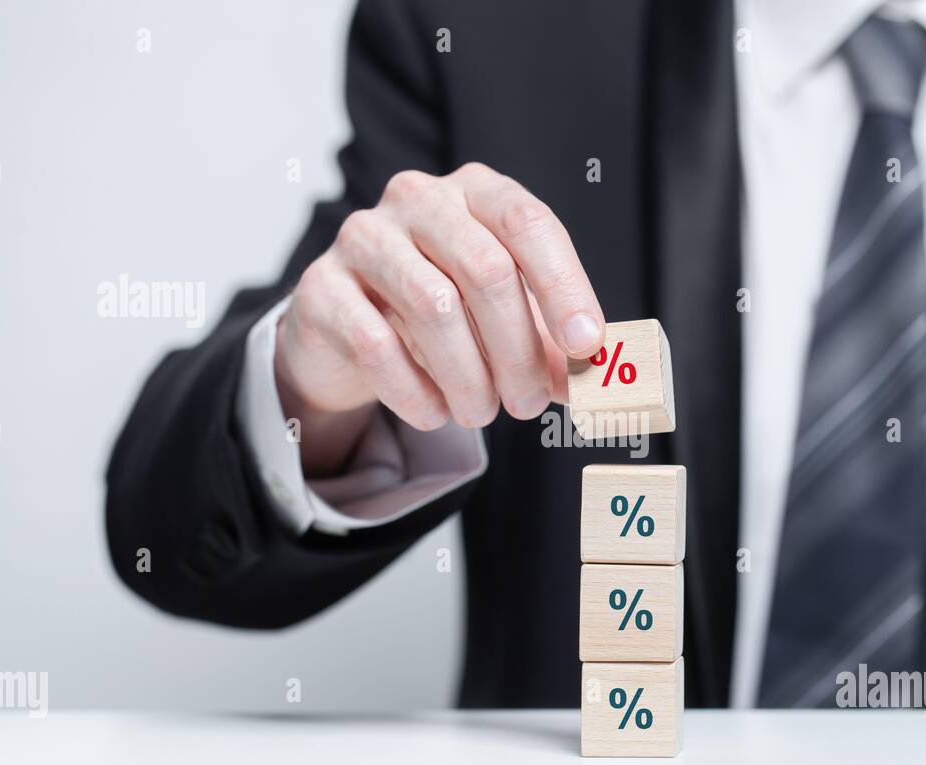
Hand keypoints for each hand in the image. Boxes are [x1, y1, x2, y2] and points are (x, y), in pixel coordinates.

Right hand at [275, 162, 606, 474]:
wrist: (346, 329)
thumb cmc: (445, 315)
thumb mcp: (507, 322)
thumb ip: (555, 345)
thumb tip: (604, 382)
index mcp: (476, 191)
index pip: (529, 223)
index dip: (565, 286)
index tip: (587, 346)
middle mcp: (418, 199)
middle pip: (486, 270)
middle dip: (518, 350)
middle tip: (528, 405)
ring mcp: (363, 237)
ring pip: (434, 308)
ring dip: (469, 378)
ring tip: (481, 413)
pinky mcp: (321, 288)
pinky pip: (377, 345)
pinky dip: (415, 391)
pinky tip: (433, 412)